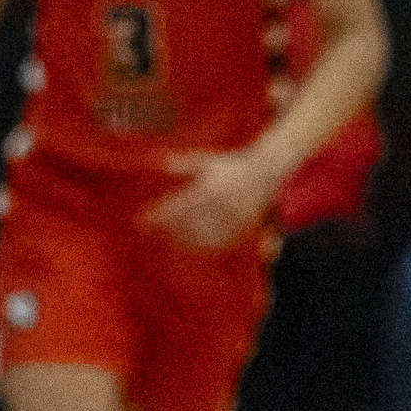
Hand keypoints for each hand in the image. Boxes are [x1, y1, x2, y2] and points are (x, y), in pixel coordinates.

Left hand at [141, 146, 281, 252]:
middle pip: (187, 225)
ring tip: (169, 243)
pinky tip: (192, 249)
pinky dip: (204, 249)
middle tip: (153, 234)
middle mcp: (220, 205)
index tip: (142, 222)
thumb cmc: (232, 165)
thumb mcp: (208, 161)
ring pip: (202, 238)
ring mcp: (232, 219)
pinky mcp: (242, 229)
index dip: (159, 216)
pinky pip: (220, 244)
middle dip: (168, 231)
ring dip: (184, 242)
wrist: (268, 172)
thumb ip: (185, 164)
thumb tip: (162, 163)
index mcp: (210, 188)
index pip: (178, 206)